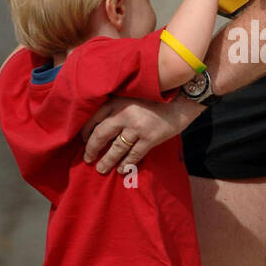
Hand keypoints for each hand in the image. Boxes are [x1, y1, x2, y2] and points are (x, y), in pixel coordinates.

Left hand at [81, 96, 200, 172]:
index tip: (83, 141)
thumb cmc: (157, 97)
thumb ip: (118, 106)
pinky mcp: (150, 138)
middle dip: (91, 149)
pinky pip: (133, 155)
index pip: (94, 118)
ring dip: (107, 161)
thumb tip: (103, 124)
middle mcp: (124, 114)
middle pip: (100, 135)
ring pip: (116, 148)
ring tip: (101, 169)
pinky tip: (121, 170)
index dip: (85, 132)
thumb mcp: (133, 95)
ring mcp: (137, 127)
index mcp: (117, 101)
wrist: (182, 100)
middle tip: (87, 158)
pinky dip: (126, 164)